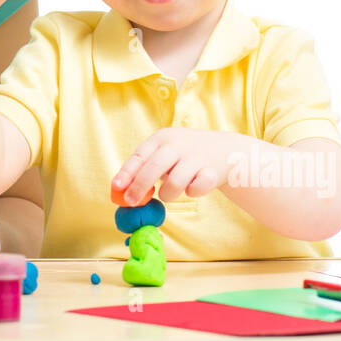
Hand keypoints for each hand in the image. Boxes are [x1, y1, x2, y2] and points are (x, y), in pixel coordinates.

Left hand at [112, 128, 226, 205]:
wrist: (225, 151)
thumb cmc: (185, 155)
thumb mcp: (164, 154)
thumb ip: (144, 169)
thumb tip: (121, 191)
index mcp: (162, 138)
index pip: (140, 155)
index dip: (126, 172)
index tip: (116, 188)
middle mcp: (178, 144)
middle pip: (154, 167)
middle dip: (140, 187)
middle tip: (131, 202)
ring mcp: (197, 157)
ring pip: (175, 183)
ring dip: (167, 194)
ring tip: (168, 193)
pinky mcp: (212, 171)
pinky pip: (195, 190)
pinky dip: (192, 193)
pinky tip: (193, 186)